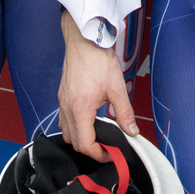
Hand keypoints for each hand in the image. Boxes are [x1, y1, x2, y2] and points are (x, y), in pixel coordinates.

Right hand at [58, 10, 137, 160]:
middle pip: (73, 141)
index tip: (110, 153)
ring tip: (97, 134)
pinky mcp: (62, 96)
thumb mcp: (116, 87)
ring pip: (66, 132)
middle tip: (106, 147)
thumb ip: (124, 113)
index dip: (99, 154)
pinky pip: (63, 119)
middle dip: (90, 149)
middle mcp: (67, 108)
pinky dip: (74, 126)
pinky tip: (87, 119)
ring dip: (80, 138)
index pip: (85, 144)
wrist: (84, 39)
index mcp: (80, 109)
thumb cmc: (98, 59)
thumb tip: (132, 131)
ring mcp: (62, 102)